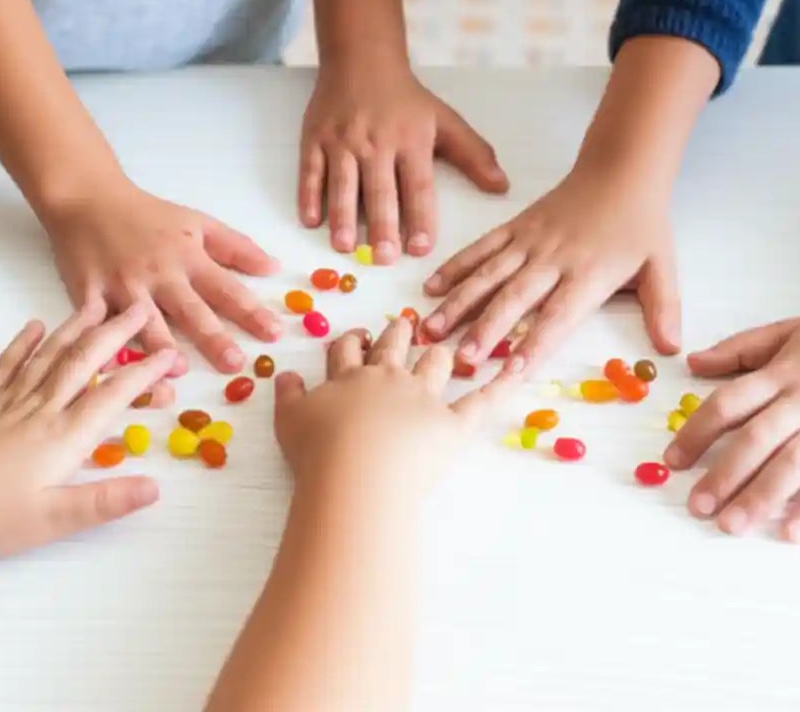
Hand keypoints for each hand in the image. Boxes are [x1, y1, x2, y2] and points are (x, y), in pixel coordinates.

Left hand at [0, 303, 176, 558]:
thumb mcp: (52, 520)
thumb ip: (105, 501)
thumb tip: (154, 488)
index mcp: (63, 439)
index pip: (114, 395)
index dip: (145, 372)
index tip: (170, 355)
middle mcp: (39, 411)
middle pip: (85, 362)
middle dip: (116, 334)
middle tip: (140, 309)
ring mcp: (7, 403)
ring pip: (49, 356)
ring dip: (76, 328)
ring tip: (98, 305)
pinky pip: (6, 366)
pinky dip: (22, 343)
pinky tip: (34, 326)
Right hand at [43, 184, 280, 373]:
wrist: (87, 199)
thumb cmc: (147, 216)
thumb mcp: (198, 222)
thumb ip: (236, 248)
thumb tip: (273, 268)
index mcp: (188, 258)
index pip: (226, 289)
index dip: (251, 311)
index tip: (274, 333)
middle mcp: (158, 275)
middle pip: (190, 310)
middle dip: (212, 337)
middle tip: (234, 363)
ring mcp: (122, 287)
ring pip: (142, 323)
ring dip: (158, 346)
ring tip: (174, 370)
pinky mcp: (87, 295)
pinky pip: (95, 325)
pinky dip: (101, 344)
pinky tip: (108, 369)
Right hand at [273, 319, 510, 500]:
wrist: (355, 475)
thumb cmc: (318, 452)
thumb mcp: (289, 420)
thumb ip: (288, 394)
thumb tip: (284, 375)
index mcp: (350, 376)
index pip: (350, 349)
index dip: (354, 341)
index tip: (360, 337)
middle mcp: (388, 378)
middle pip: (393, 346)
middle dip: (399, 332)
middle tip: (404, 323)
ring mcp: (423, 398)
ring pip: (434, 363)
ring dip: (439, 352)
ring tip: (445, 346)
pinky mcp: (451, 424)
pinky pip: (480, 402)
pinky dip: (500, 385)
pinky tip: (516, 368)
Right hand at [299, 66, 508, 263]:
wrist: (362, 59)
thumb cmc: (407, 100)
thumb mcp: (445, 122)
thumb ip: (474, 156)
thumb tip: (501, 187)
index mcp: (411, 140)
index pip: (417, 186)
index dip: (420, 217)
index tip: (420, 248)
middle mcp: (376, 142)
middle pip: (380, 190)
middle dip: (382, 226)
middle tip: (383, 258)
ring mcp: (342, 141)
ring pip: (342, 184)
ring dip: (342, 216)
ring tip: (345, 247)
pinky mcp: (315, 139)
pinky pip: (311, 171)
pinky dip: (309, 196)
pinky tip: (311, 221)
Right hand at [422, 167, 679, 372]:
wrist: (620, 169)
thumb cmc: (640, 224)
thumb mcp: (662, 266)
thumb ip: (664, 308)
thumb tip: (672, 348)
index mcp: (588, 273)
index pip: (558, 315)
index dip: (534, 344)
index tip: (511, 372)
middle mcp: (553, 259)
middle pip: (514, 298)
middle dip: (485, 330)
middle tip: (460, 359)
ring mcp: (529, 241)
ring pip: (488, 274)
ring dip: (459, 303)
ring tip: (431, 329)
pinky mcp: (515, 227)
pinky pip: (481, 248)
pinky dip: (456, 267)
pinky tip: (432, 288)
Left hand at [664, 300, 799, 542]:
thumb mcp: (794, 329)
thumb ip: (742, 348)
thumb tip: (693, 363)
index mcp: (785, 371)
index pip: (730, 403)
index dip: (697, 433)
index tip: (673, 462)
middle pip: (757, 439)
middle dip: (722, 475)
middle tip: (697, 507)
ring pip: (795, 463)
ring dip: (760, 496)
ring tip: (732, 525)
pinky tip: (795, 532)